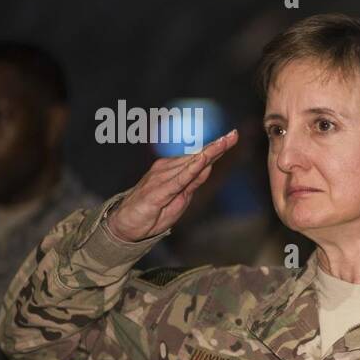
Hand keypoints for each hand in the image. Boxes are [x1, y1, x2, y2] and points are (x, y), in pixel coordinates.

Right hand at [105, 131, 237, 241]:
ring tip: (225, 141)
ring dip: (209, 153)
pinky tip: (204, 160)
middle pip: (198, 157)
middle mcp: (167, 169)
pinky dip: (193, 168)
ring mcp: (162, 178)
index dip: (216, 147)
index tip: (232, 136)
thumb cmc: (153, 212)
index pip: (199, 158)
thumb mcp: (180, 198)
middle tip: (234, 134)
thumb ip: (193, 182)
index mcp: (173, 171)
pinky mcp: (158, 190)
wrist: (125, 225)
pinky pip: (180, 178)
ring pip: (191, 163)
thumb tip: (208, 167)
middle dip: (217, 146)